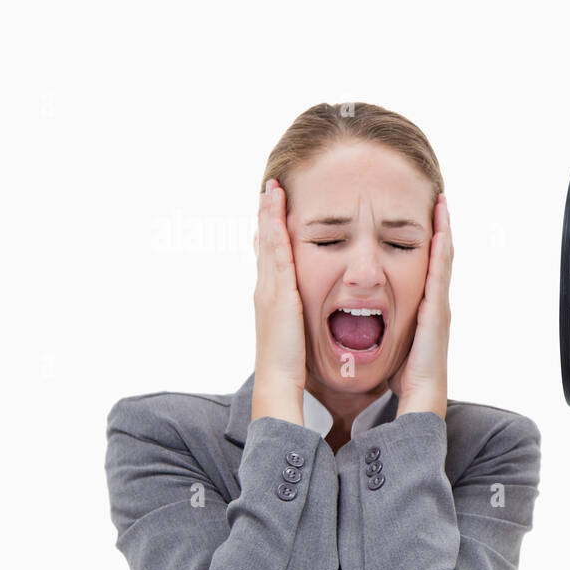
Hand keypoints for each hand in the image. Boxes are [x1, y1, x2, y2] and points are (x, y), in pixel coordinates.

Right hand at [250, 178, 306, 421]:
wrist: (279, 380)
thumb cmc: (291, 364)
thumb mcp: (295, 332)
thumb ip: (299, 317)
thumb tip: (305, 309)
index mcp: (272, 298)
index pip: (270, 258)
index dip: (270, 233)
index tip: (272, 212)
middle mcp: (266, 288)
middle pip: (264, 243)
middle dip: (266, 216)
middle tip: (268, 190)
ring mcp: (269, 288)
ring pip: (267, 242)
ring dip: (269, 214)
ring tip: (271, 189)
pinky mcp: (278, 292)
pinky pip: (276, 253)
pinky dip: (275, 229)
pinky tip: (277, 210)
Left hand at [390, 192, 451, 418]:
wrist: (419, 395)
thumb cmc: (401, 372)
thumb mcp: (388, 340)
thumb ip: (380, 323)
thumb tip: (356, 314)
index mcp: (420, 307)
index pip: (423, 266)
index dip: (425, 241)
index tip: (419, 216)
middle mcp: (433, 301)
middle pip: (438, 257)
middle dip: (439, 228)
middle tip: (438, 199)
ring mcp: (438, 304)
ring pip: (444, 259)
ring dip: (445, 230)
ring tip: (442, 204)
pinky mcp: (438, 310)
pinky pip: (441, 273)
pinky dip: (443, 250)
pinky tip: (442, 231)